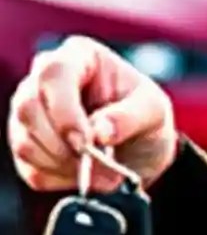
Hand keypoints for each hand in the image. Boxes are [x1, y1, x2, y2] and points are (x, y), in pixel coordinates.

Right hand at [7, 35, 178, 191]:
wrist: (142, 147)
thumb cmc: (147, 117)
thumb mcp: (154, 111)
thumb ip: (130, 117)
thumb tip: (100, 132)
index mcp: (81, 56)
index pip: (53, 73)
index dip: (63, 110)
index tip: (85, 142)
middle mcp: (46, 79)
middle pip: (28, 108)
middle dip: (61, 145)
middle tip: (95, 164)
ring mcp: (32, 111)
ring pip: (25, 141)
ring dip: (63, 165)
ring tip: (103, 174)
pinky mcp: (28, 143)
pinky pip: (30, 168)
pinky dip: (59, 178)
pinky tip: (86, 175)